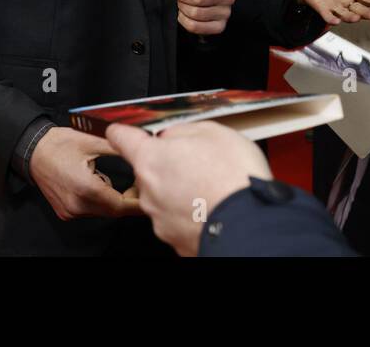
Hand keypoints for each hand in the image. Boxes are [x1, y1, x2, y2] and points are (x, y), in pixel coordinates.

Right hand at [28, 126, 140, 220]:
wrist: (33, 150)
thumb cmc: (58, 144)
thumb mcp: (92, 141)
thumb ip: (118, 147)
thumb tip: (139, 147)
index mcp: (85, 188)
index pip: (119, 205)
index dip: (137, 201)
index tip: (149, 194)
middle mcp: (76, 204)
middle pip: (112, 210)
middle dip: (129, 201)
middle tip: (140, 185)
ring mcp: (69, 210)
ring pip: (102, 212)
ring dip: (116, 201)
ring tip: (126, 185)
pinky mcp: (66, 211)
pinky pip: (90, 210)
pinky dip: (102, 202)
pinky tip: (104, 186)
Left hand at [105, 121, 272, 256]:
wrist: (248, 222)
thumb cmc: (233, 177)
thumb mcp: (213, 132)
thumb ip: (182, 131)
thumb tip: (173, 136)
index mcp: (151, 158)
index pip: (121, 138)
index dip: (123, 132)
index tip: (123, 132)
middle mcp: (148, 191)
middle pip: (148, 170)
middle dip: (167, 165)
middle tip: (197, 162)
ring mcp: (159, 218)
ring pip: (163, 196)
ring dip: (180, 190)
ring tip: (210, 187)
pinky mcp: (173, 238)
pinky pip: (176, 218)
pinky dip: (190, 212)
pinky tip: (211, 206)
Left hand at [298, 0, 369, 26]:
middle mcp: (346, 2)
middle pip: (358, 10)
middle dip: (365, 13)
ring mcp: (336, 7)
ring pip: (345, 14)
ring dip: (350, 17)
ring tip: (356, 18)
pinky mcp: (324, 10)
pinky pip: (328, 16)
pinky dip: (332, 19)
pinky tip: (336, 21)